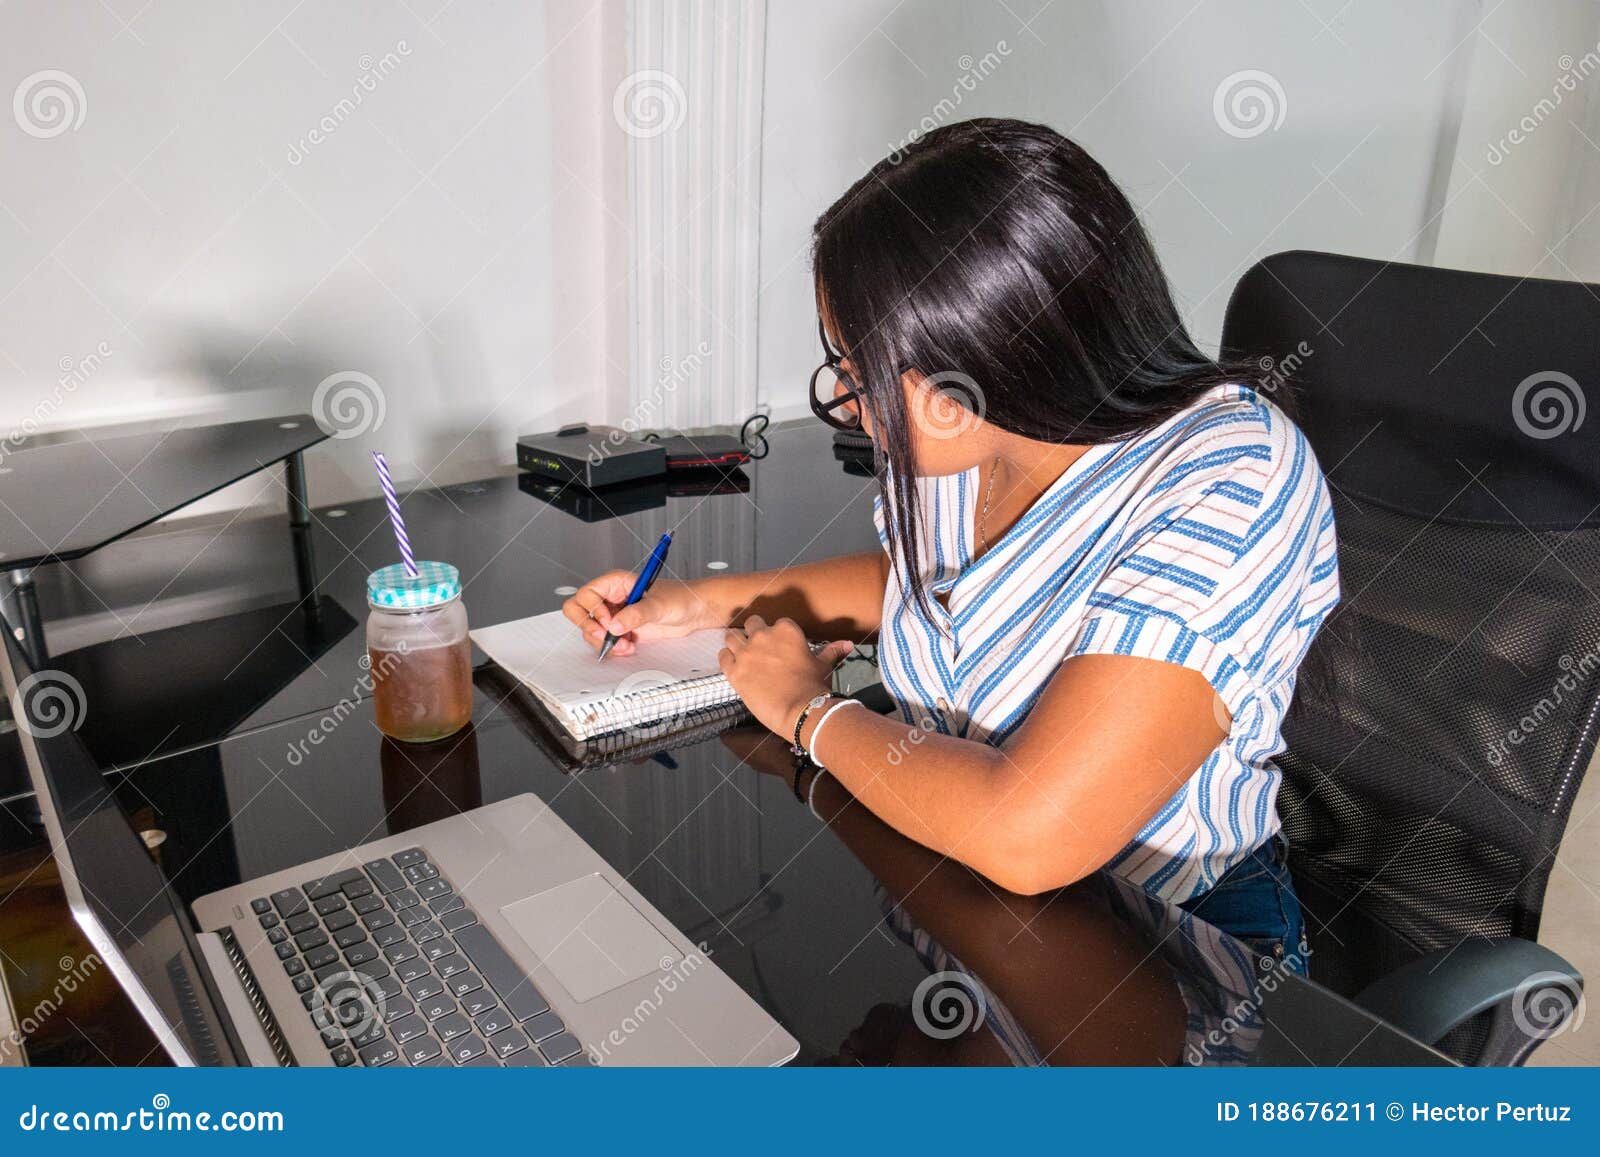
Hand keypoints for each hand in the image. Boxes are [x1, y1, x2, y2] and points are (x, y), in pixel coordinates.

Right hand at [561, 571, 716, 656]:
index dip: (592, 610)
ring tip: (625, 645)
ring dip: (604, 641)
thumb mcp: (659, 605)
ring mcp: (616, 614)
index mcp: (616, 583)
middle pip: (580, 611)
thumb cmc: (680, 597)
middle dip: (589, 627)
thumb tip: (614, 625)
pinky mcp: (623, 629)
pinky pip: (606, 641)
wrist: (695, 612)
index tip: (608, 621)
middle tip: (605, 636)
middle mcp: (612, 598)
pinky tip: (630, 646)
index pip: (586, 594)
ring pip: (591, 630)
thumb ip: (636, 614)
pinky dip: (613, 648)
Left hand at [718, 615, 853, 736]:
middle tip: (758, 648)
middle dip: (753, 633)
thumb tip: (847, 644)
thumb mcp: (823, 665)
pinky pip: (722, 656)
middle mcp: (763, 636)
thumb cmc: (815, 686)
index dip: (776, 633)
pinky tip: (734, 666)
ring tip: (742, 654)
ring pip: (731, 636)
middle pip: (751, 623)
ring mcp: (746, 652)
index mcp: (786, 630)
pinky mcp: (734, 671)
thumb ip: (832, 650)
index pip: (777, 622)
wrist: (802, 710)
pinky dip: (727, 658)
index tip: (778, 645)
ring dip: (736, 643)